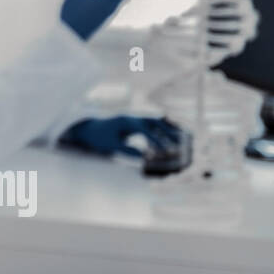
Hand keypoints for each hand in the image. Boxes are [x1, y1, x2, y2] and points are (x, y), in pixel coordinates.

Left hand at [59, 115, 182, 156]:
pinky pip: (152, 124)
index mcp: (125, 121)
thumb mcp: (111, 146)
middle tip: (180, 142)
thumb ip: (127, 150)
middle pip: (154, 120)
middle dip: (168, 131)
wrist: (90, 129)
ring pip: (155, 120)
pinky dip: (163, 129)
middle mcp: (132, 117)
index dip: (157, 140)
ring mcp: (135, 118)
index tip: (166, 150)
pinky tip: (172, 137)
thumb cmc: (99, 138)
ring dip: (169, 127)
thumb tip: (144, 156)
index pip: (145, 129)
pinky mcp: (136, 122)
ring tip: (184, 135)